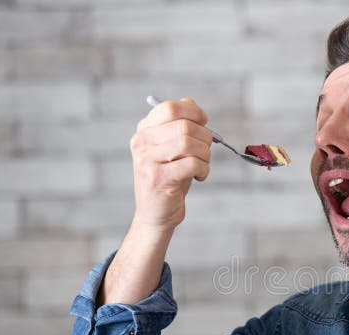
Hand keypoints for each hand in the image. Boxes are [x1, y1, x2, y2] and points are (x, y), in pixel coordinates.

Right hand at [130, 97, 212, 231]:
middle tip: (206, 151)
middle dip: (205, 138)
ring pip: (189, 143)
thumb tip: (193, 105)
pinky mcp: (158, 178)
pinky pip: (192, 164)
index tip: (204, 122)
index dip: (193, 112)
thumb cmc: (169, 179)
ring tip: (203, 165)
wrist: (155, 214)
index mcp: (144, 131)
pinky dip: (204, 169)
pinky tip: (199, 176)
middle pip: (184, 125)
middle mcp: (141, 143)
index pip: (170, 108)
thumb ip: (179, 126)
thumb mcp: (172, 149)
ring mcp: (147, 160)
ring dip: (205, 155)